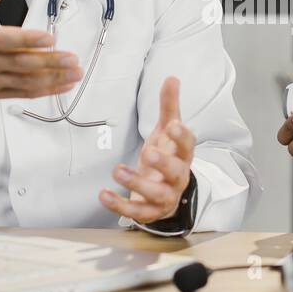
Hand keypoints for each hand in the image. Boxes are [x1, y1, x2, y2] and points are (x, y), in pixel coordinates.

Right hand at [0, 0, 83, 111]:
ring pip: (25, 81)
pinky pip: (23, 93)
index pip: (4, 40)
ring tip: (74, 73)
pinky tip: (62, 85)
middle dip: (49, 62)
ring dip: (53, 79)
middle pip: (20, 63)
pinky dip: (45, 91)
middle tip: (71, 58)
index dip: (27, 40)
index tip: (48, 37)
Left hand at [100, 76, 195, 224]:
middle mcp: (178, 177)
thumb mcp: (166, 133)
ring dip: (136, 183)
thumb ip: (169, 107)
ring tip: (117, 170)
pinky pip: (136, 212)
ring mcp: (165, 197)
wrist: (166, 195)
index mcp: (182, 155)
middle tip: (148, 153)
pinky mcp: (149, 212)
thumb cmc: (166, 158)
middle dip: (163, 163)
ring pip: (156, 194)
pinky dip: (119, 205)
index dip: (182, 137)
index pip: (188, 145)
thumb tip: (172, 78)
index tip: (175, 125)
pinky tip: (104, 194)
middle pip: (176, 172)